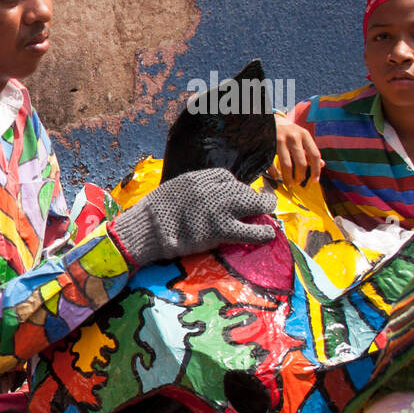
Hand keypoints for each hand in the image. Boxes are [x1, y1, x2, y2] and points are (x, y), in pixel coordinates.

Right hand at [111, 167, 276, 267]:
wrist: (145, 230)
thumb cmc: (151, 214)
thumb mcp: (171, 190)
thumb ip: (189, 191)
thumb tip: (199, 199)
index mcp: (197, 178)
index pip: (225, 177)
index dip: (233, 187)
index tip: (233, 197)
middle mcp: (212, 190)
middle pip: (243, 188)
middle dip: (252, 197)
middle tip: (257, 206)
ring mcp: (219, 209)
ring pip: (254, 204)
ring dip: (263, 209)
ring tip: (266, 217)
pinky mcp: (221, 229)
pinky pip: (252, 229)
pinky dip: (263, 232)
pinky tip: (268, 234)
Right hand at [269, 115, 323, 185]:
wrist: (268, 119)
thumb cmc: (288, 131)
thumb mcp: (301, 137)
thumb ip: (310, 150)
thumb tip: (322, 165)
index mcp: (304, 135)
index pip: (314, 155)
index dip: (316, 169)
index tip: (315, 180)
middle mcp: (293, 137)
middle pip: (301, 162)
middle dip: (301, 176)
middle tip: (299, 182)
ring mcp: (279, 141)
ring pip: (286, 165)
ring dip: (288, 178)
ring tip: (289, 184)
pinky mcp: (268, 145)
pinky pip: (271, 163)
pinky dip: (274, 173)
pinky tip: (276, 177)